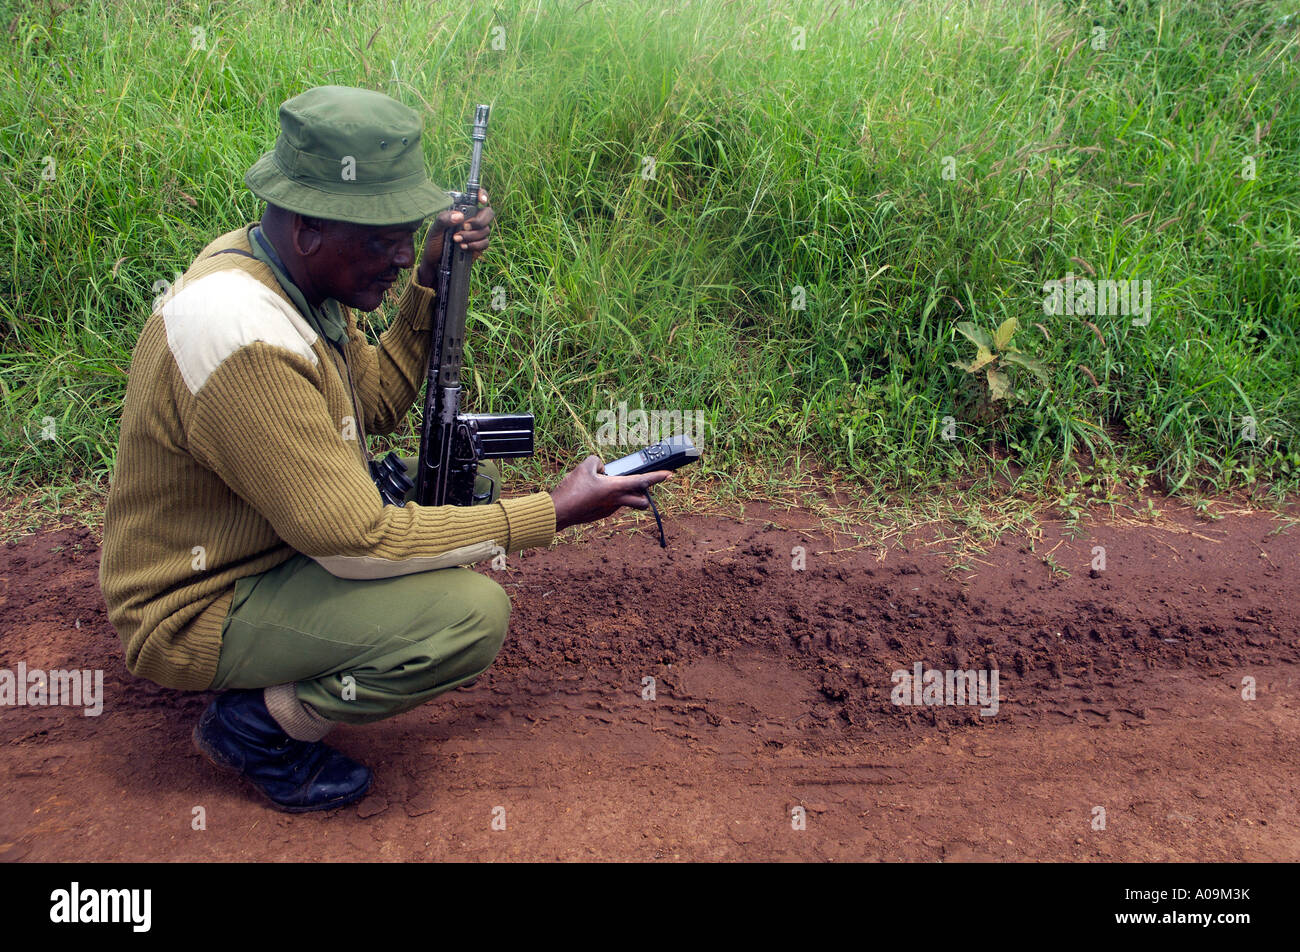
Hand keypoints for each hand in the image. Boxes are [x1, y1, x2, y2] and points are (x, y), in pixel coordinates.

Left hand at [416, 188, 493, 285]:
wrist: (437, 263)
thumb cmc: (435, 243)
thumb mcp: (435, 229)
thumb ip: (444, 219)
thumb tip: (460, 216)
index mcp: (462, 210)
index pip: (476, 197)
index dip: (482, 195)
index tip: (481, 200)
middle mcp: (472, 219)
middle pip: (488, 213)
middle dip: (478, 220)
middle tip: (465, 226)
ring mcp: (477, 232)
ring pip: (486, 229)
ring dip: (471, 235)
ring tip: (456, 240)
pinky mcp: (480, 245)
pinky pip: (485, 242)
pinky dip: (475, 245)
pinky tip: (463, 247)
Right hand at [550, 456, 672, 531]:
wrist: (558, 512)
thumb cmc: (571, 490)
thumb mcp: (584, 467)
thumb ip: (597, 461)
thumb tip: (602, 468)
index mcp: (615, 488)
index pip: (642, 481)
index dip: (658, 476)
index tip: (669, 474)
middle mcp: (616, 502)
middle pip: (642, 502)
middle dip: (645, 495)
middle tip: (641, 486)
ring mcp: (609, 510)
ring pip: (624, 501)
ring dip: (622, 493)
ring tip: (605, 484)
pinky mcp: (600, 515)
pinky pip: (610, 504)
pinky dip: (607, 497)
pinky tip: (591, 492)